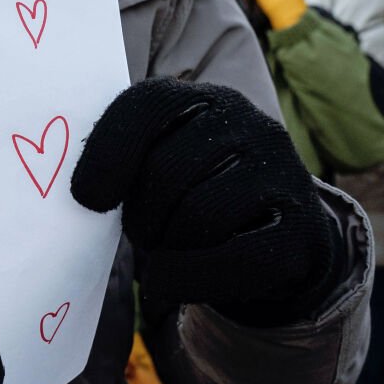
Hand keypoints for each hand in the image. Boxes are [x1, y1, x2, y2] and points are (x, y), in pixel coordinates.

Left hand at [71, 78, 342, 326]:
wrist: (275, 238)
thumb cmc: (195, 196)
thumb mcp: (162, 164)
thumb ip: (126, 162)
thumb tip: (81, 196)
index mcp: (207, 99)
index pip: (148, 105)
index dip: (109, 151)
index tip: (85, 199)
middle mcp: (252, 126)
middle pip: (168, 171)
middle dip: (140, 215)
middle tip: (139, 233)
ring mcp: (284, 175)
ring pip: (200, 217)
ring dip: (165, 248)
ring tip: (163, 250)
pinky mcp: (302, 230)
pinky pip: (233, 260)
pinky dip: (186, 278)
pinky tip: (168, 284)